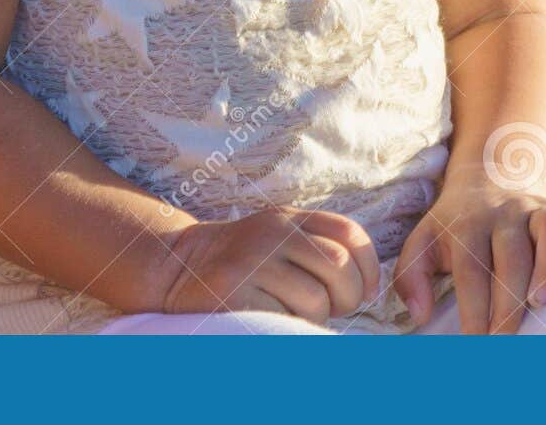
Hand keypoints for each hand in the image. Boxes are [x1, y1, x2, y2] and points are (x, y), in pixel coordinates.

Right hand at [157, 206, 380, 324]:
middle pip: (339, 267)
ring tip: (296, 316)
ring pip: (315, 299)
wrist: (176, 267)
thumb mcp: (278, 237)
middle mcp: (273, 233)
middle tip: (331, 310)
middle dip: (347, 298)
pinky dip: (288, 328)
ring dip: (315, 319)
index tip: (365, 290)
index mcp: (288, 217)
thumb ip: (317, 247)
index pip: (350, 233)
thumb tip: (367, 286)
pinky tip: (274, 321)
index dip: (369, 266)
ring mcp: (252, 262)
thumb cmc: (241, 262)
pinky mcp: (234, 294)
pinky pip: (284, 320)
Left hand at [392, 172, 545, 333]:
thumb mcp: (423, 243)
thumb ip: (411, 278)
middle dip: (509, 304)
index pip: (470, 270)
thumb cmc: (454, 228)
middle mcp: (503, 213)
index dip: (474, 310)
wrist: (486, 180)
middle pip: (511, 256)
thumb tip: (420, 315)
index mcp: (467, 225)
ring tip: (540, 303)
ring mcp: (535, 207)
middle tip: (504, 340)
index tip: (474, 343)